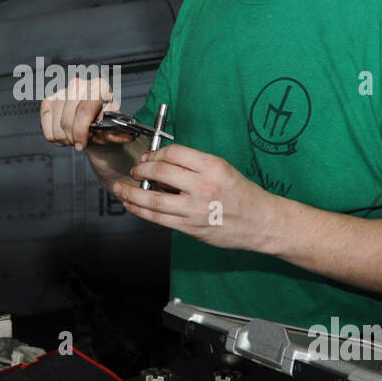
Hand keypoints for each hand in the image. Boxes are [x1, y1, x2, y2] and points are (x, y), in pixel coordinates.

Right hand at [39, 76, 131, 149]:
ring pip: (57, 123)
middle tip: (82, 142)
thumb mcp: (115, 131)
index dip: (80, 130)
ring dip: (65, 137)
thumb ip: (117, 133)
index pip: (84, 109)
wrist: (97, 128)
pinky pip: (45, 123)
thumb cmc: (107, 126)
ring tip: (76, 137)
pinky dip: (54, 135)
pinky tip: (65, 134)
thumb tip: (126, 137)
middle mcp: (80, 84)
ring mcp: (63, 91)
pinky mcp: (49, 100)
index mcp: (99, 86)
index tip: (81, 144)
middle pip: (68, 118)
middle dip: (74, 136)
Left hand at [116, 143, 283, 252]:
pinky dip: (140, 210)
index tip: (149, 156)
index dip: (155, 153)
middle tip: (135, 170)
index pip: (174, 153)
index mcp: (212, 166)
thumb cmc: (243, 195)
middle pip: (160, 172)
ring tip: (120, 188)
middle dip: (141, 169)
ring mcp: (195, 209)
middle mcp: (203, 186)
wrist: (261, 222)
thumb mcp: (222, 169)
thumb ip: (194, 166)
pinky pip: (158, 218)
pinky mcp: (190, 227)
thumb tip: (161, 164)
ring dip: (131, 192)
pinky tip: (132, 205)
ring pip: (153, 198)